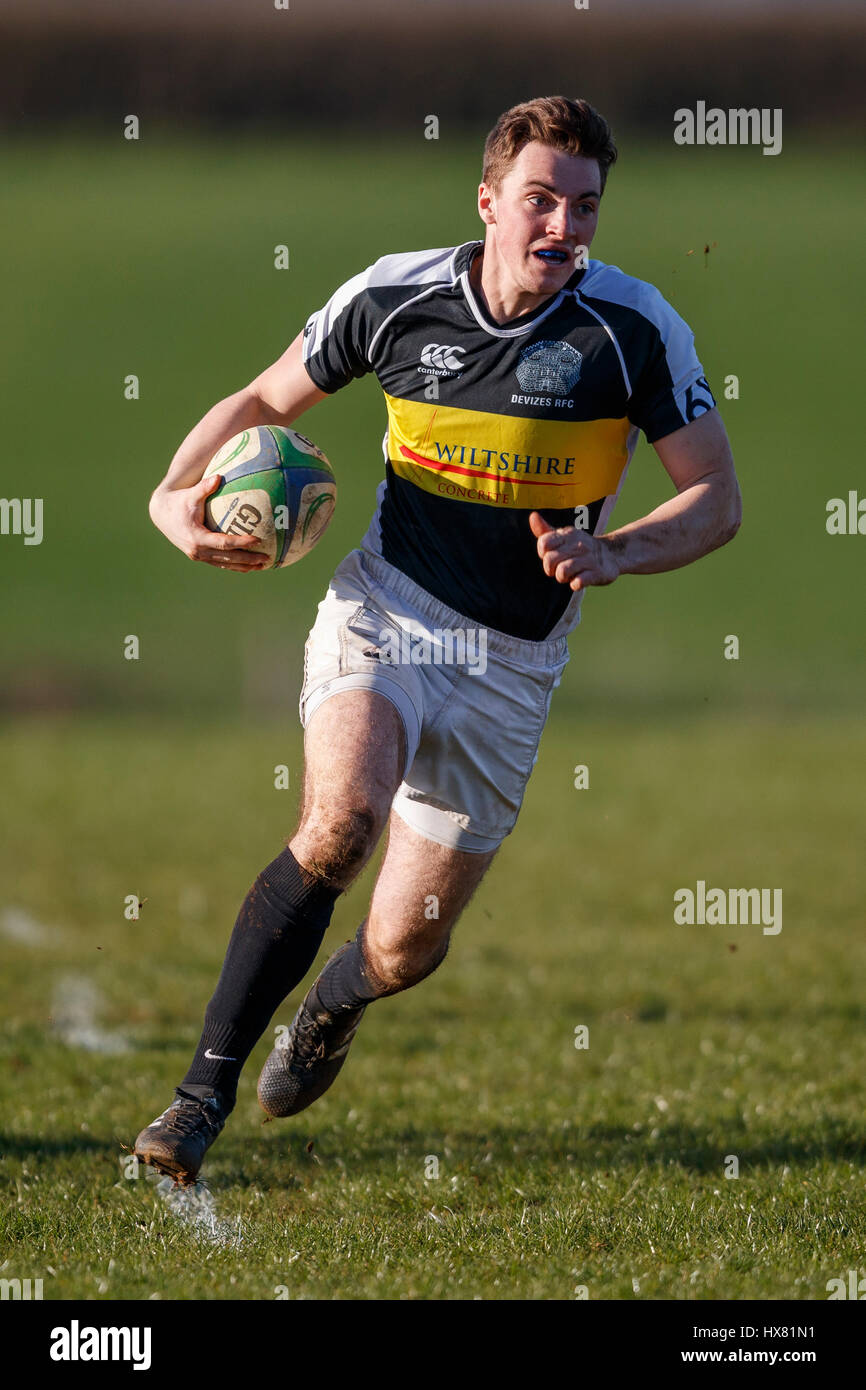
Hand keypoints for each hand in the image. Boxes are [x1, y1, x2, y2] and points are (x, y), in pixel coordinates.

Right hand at [149, 473, 268, 571]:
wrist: (162, 515)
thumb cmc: (179, 502)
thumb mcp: (191, 494)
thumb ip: (204, 487)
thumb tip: (218, 477)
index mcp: (197, 538)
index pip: (224, 543)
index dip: (241, 543)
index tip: (257, 540)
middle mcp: (198, 551)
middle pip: (228, 558)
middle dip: (248, 559)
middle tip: (267, 557)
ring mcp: (199, 556)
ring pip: (226, 564)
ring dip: (245, 566)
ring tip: (263, 565)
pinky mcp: (200, 557)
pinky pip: (221, 563)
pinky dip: (235, 565)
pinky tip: (250, 564)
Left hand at [529, 511, 620, 589]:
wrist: (611, 555)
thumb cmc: (579, 548)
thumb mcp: (563, 538)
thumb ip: (545, 531)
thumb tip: (533, 516)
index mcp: (568, 535)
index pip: (544, 543)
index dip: (543, 553)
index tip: (552, 554)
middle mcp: (579, 545)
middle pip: (550, 560)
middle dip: (550, 569)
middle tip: (559, 568)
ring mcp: (589, 559)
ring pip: (562, 571)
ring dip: (562, 577)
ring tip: (569, 575)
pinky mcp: (598, 574)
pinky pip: (578, 582)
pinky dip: (575, 584)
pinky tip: (579, 580)